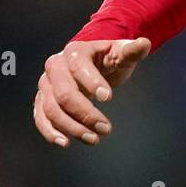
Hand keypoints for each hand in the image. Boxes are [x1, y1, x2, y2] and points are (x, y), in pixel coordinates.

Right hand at [33, 37, 150, 147]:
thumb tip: (145, 43)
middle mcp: (55, 66)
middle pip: (64, 94)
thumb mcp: (121, 53)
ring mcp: (46, 84)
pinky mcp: (42, 99)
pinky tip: (66, 142)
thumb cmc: (107, 58)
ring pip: (51, 109)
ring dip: (72, 127)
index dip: (92, 83)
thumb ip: (132, 51)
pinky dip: (50, 131)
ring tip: (94, 139)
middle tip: (106, 129)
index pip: (79, 67)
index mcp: (75, 51)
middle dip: (85, 113)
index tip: (109, 98)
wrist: (90, 62)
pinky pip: (41, 117)